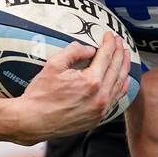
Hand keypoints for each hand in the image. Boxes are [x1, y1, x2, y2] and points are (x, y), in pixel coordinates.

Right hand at [12, 33, 130, 142]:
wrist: (32, 122)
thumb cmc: (40, 94)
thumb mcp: (53, 65)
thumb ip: (74, 52)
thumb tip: (90, 49)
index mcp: (91, 82)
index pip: (106, 56)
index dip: (109, 43)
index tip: (110, 35)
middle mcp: (100, 97)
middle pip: (116, 69)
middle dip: (119, 52)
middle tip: (120, 42)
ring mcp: (100, 110)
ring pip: (120, 85)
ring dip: (124, 68)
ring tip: (125, 56)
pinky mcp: (97, 118)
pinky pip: (115, 99)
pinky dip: (122, 86)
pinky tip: (123, 79)